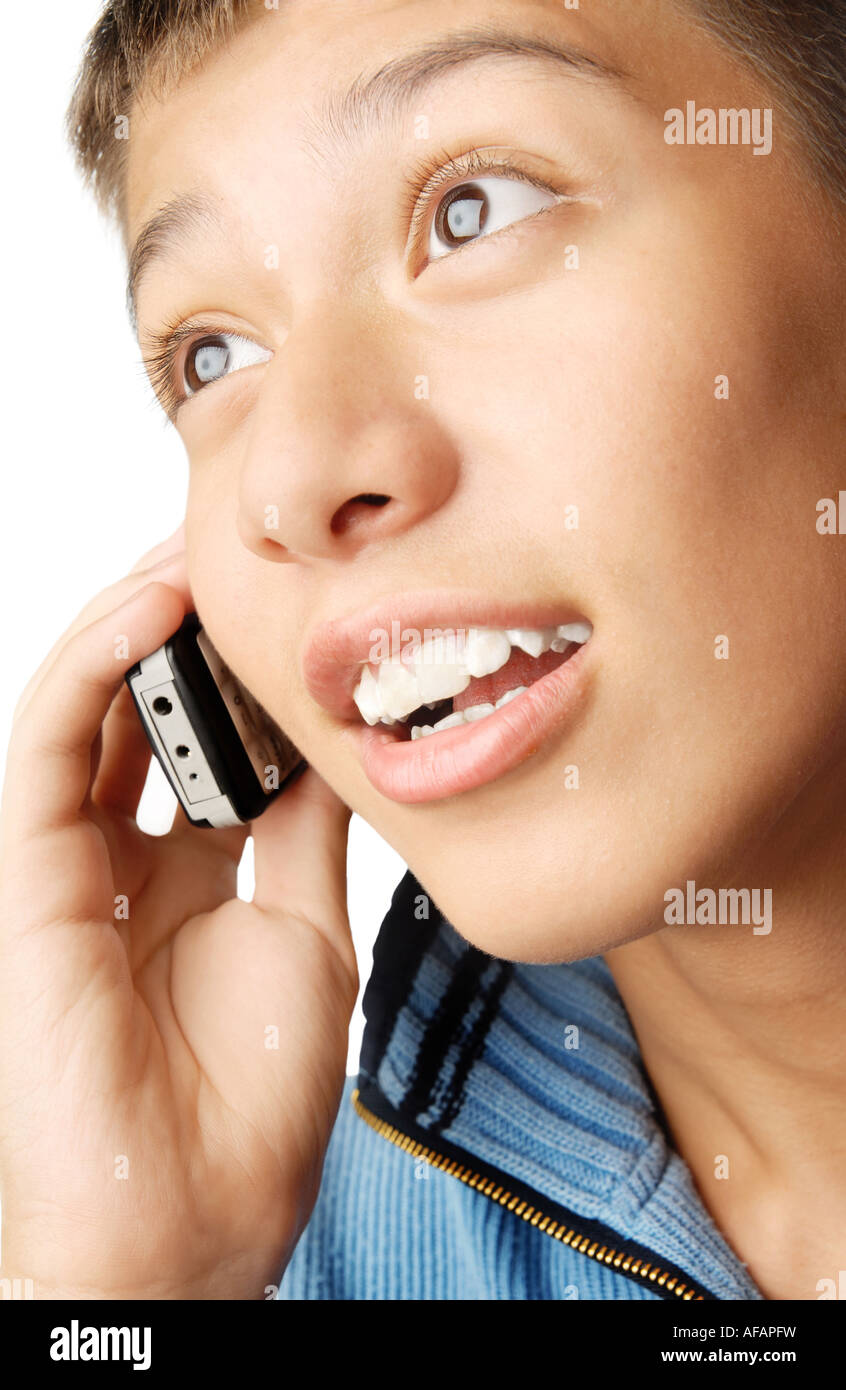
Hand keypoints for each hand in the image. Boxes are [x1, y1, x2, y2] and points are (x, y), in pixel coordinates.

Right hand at [0, 532, 355, 1298]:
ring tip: (203, 543)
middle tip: (249, 546)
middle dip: (194, 626)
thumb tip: (338, 746)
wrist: (183, 1220)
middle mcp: (129, 857)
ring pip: (91, 705)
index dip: (248, 670)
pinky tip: (153, 602)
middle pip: (151, 711)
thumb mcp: (307, 939)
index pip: (214, 743)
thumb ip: (307, 838)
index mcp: (196, 876)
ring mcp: (73, 860)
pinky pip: (50, 739)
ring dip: (140, 617)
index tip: (303, 599)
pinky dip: (95, 659)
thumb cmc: (244, 1106)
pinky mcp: (28, 868)